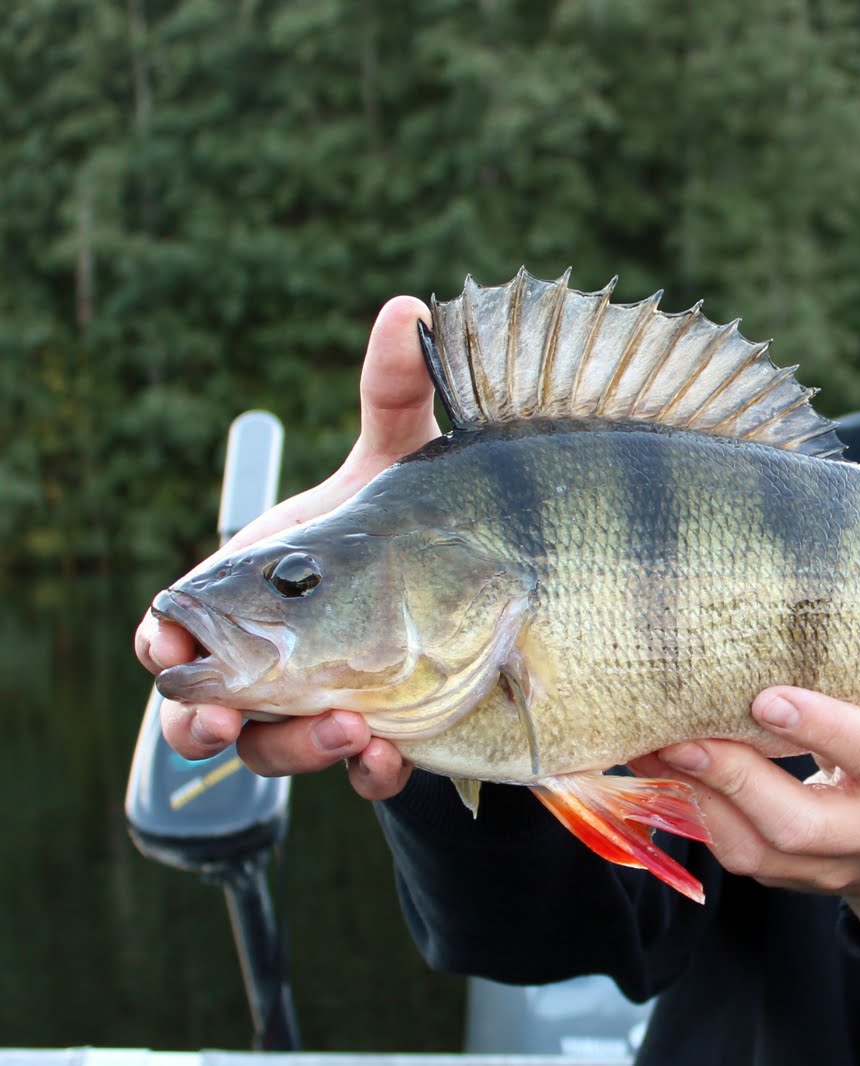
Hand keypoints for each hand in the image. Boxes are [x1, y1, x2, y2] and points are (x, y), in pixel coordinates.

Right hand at [133, 295, 438, 799]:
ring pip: (272, 750)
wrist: (468, 593)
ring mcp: (310, 707)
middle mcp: (264, 661)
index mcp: (245, 595)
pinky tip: (394, 759)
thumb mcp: (396, 464)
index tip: (169, 650)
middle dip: (211, 722)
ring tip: (349, 735)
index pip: (173, 630)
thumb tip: (409, 310)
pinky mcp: (367, 740)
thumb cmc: (402, 525)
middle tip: (227, 725)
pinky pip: (350, 773)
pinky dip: (366, 772)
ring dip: (299, 750)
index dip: (165, 645)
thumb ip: (393, 397)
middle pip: (205, 710)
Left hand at [635, 687, 859, 947]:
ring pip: (755, 851)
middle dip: (733, 778)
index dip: (822, 728)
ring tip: (653, 748)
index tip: (767, 699)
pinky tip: (663, 771)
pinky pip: (735, 855)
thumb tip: (764, 637)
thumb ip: (852, 694)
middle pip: (798, 824)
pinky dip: (694, 810)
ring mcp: (830, 870)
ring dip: (697, 796)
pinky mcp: (791, 883)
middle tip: (681, 736)